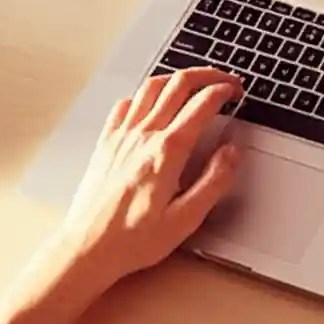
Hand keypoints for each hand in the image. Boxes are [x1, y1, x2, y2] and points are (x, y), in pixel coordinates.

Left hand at [62, 67, 244, 286]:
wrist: (87, 248)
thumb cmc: (134, 239)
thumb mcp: (188, 218)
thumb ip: (215, 180)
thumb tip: (233, 151)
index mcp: (167, 152)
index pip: (202, 104)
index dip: (224, 91)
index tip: (236, 91)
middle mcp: (143, 136)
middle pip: (178, 84)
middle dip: (207, 75)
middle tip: (223, 80)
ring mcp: (122, 136)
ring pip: (151, 87)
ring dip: (177, 78)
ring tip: (193, 83)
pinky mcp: (106, 143)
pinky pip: (126, 104)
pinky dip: (144, 95)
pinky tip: (152, 104)